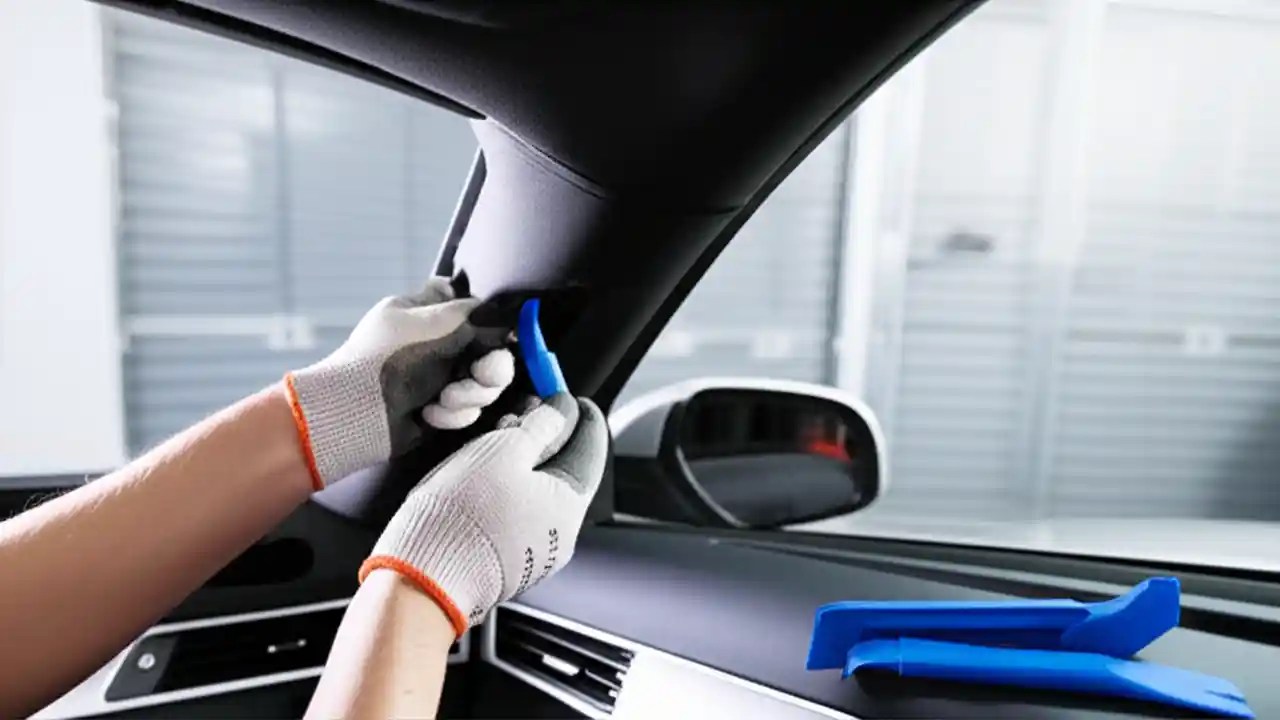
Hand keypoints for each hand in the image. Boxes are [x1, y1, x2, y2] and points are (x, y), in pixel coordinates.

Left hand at [285, 278, 513, 489]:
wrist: (358, 412)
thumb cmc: (388, 357)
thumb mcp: (430, 322)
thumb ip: (471, 313)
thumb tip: (504, 315)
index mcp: (431, 313)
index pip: (475, 309)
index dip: (493, 322)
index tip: (500, 334)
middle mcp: (440, 344)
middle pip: (493, 352)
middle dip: (491, 368)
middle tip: (481, 374)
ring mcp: (442, 378)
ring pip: (485, 386)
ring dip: (470, 394)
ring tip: (445, 398)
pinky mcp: (443, 410)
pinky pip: (468, 411)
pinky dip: (452, 415)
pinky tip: (429, 414)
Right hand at [358, 393, 607, 635]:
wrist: (423, 579)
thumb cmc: (463, 515)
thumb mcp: (503, 451)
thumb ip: (540, 426)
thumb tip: (562, 410)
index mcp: (570, 506)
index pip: (591, 449)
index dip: (581, 416)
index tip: (569, 397)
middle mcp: (560, 534)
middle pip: (564, 469)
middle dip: (548, 434)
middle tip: (528, 408)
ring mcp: (534, 550)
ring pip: (538, 489)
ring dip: (524, 458)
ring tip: (499, 434)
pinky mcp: (506, 559)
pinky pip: (518, 510)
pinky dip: (509, 484)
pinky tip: (486, 468)